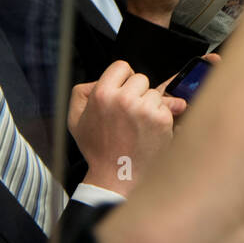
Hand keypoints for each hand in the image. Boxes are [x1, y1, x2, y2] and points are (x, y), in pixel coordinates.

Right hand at [69, 61, 182, 195]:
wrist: (117, 175)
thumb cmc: (98, 149)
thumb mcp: (76, 118)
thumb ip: (82, 92)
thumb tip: (100, 79)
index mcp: (102, 94)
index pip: (122, 66)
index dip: (122, 80)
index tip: (121, 93)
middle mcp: (124, 99)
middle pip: (141, 79)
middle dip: (137, 93)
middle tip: (128, 114)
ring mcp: (145, 109)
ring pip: (155, 93)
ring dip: (149, 105)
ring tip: (137, 126)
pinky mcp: (163, 120)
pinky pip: (167, 107)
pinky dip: (161, 118)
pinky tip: (148, 132)